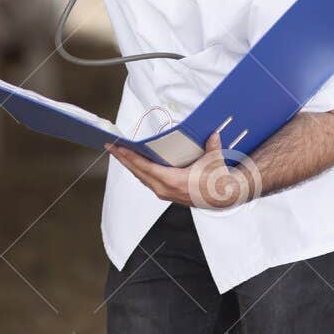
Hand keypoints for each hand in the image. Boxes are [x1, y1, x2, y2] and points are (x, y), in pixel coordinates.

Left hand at [106, 131, 259, 209]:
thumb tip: (213, 134)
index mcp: (173, 181)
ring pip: (140, 177)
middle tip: (110, 146)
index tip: (118, 148)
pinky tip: (132, 162)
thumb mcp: (215, 162)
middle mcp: (164, 189)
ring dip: (128, 164)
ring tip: (117, 152)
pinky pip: (146, 180)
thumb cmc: (217, 181)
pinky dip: (137, 170)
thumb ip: (213, 147)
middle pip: (137, 172)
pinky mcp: (165, 193)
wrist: (222, 198)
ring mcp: (163, 192)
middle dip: (122, 158)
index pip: (145, 167)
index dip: (130, 157)